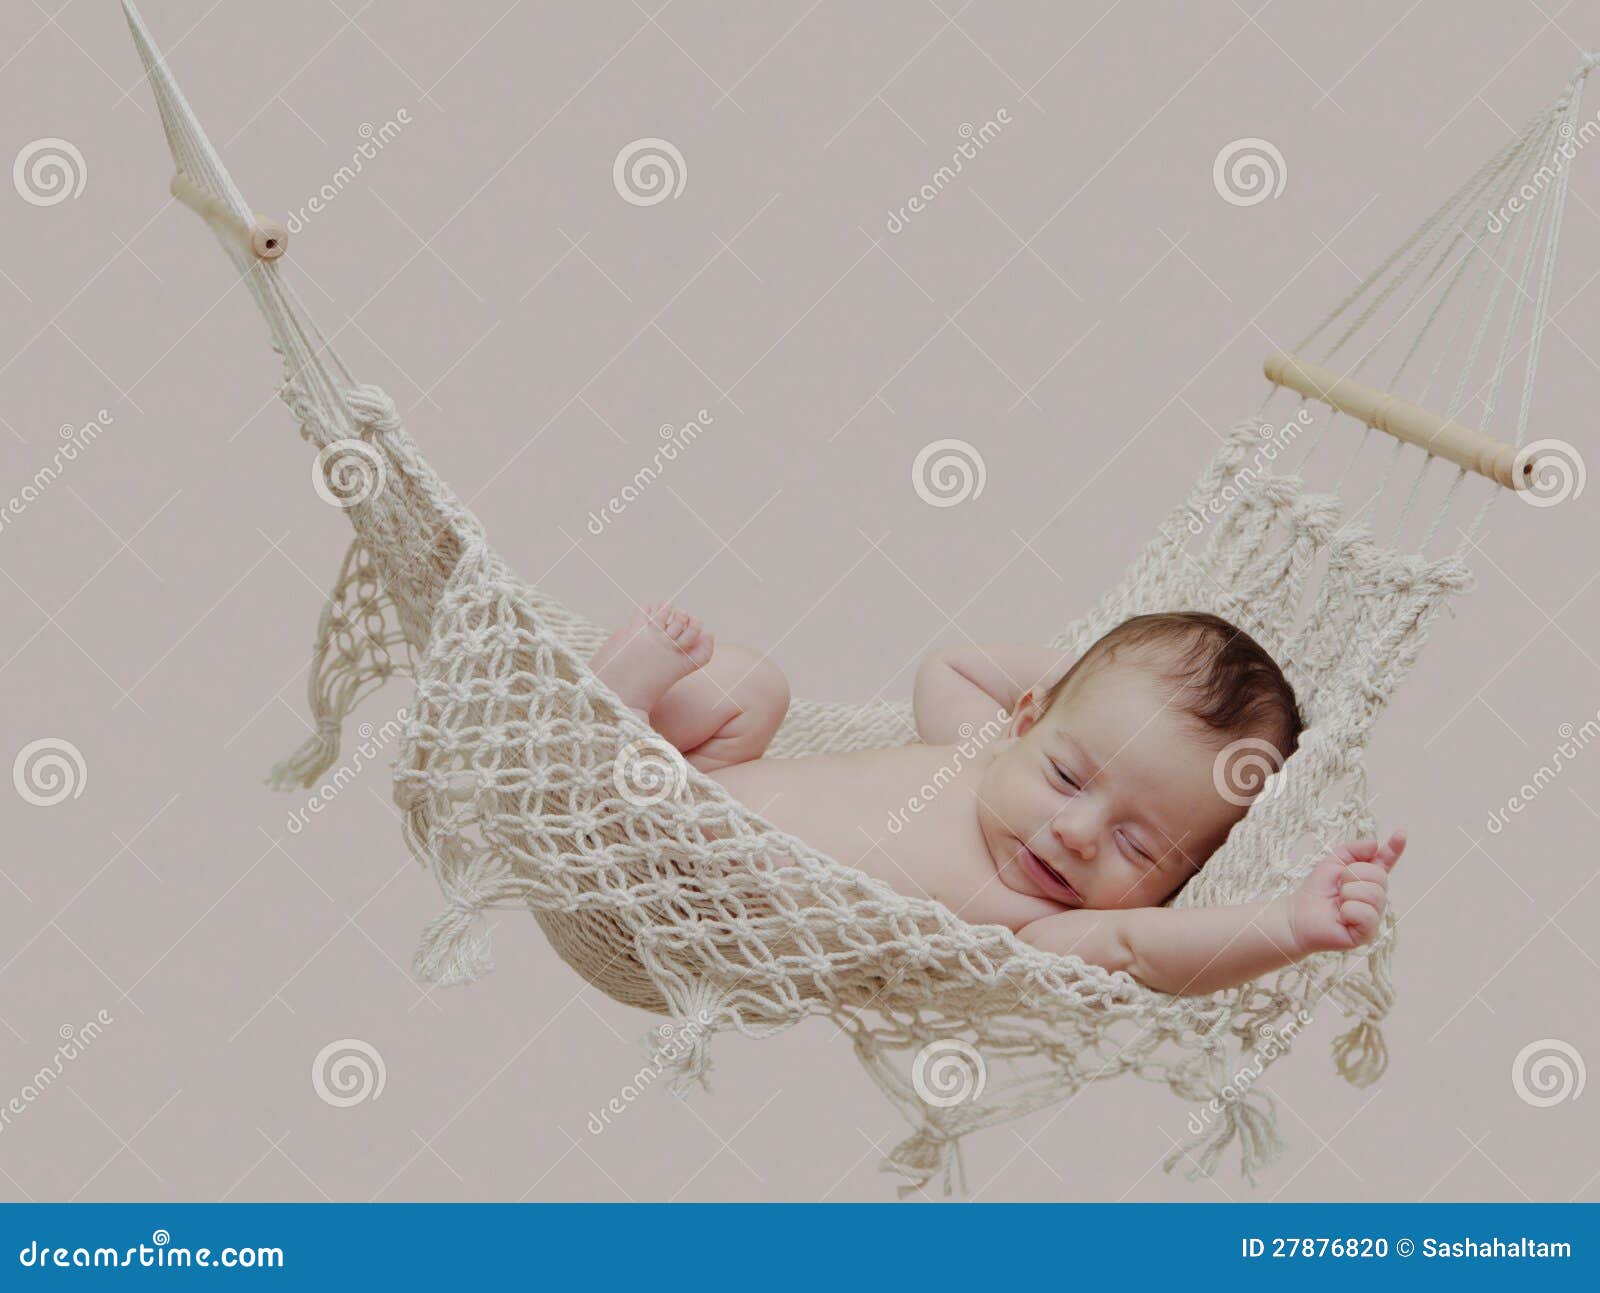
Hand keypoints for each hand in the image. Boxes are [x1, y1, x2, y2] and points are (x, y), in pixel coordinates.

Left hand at [1284, 830, 1405, 955]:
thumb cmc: (1317, 890)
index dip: (1394, 848)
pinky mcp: (1367, 933)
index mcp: (1368, 879)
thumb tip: (1376, 844)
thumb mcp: (1332, 863)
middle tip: (1338, 887)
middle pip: (1379, 877)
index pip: (1386, 862)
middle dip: (1352, 876)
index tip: (1401, 832)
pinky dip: (1349, 911)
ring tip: (1338, 902)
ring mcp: (1374, 916)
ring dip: (1349, 893)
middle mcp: (1375, 897)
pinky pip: (1367, 915)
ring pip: (1374, 895)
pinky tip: (1341, 916)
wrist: (1298, 915)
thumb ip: (1353, 850)